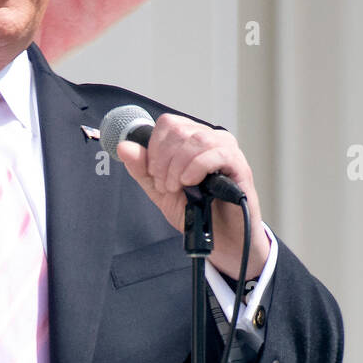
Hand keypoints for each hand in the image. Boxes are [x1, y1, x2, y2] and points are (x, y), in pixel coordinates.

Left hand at [115, 115, 269, 279]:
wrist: (219, 238)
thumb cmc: (196, 212)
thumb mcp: (160, 191)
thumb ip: (142, 170)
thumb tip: (124, 147)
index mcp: (191, 141)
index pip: (168, 123)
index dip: (154, 148)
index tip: (154, 173)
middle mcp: (210, 139)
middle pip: (179, 130)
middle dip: (163, 161)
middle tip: (166, 186)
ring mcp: (226, 150)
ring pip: (196, 139)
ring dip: (178, 167)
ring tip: (178, 188)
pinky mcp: (239, 165)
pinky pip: (216, 153)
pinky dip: (196, 168)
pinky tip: (191, 183)